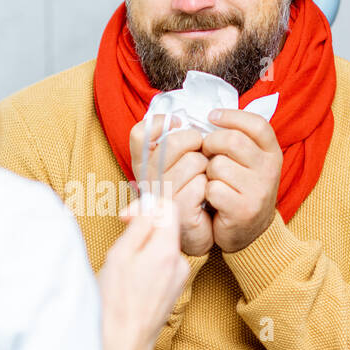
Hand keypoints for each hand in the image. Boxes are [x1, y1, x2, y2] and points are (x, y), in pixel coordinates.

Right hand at [96, 198, 189, 349]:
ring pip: (160, 248)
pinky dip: (145, 267)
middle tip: (118, 246)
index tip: (126, 217)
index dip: (145, 206)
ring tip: (121, 270)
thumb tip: (151, 206)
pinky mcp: (172, 292)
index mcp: (168, 250)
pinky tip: (129, 283)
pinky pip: (160, 267)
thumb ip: (140, 225)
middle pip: (165, 228)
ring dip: (141, 250)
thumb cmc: (115, 303)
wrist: (123, 345)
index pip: (169, 208)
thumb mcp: (120, 255)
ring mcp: (178, 279)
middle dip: (141, 230)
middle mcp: (180, 263)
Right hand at [127, 115, 212, 256]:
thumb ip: (175, 142)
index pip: (140, 133)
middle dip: (196, 142)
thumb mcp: (178, 163)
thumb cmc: (190, 191)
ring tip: (204, 177)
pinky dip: (209, 186)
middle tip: (202, 152)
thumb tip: (180, 119)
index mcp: (144, 164)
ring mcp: (161, 196)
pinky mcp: (177, 211)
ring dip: (207, 167)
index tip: (178, 123)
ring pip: (193, 162)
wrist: (198, 230)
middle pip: (172, 143)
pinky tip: (206, 196)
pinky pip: (201, 184)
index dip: (159, 123)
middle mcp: (148, 179)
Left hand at [201, 108, 282, 252]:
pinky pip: (212, 189)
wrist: (251, 232)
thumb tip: (211, 115)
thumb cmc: (242, 189)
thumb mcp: (250, 162)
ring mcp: (259, 190)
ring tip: (213, 180)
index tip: (212, 117)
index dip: (231, 116)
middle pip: (231, 141)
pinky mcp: (244, 210)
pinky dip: (206, 193)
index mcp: (272, 153)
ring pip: (218, 165)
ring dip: (207, 172)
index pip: (256, 124)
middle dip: (210, 144)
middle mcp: (270, 169)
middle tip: (205, 153)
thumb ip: (239, 139)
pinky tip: (213, 199)